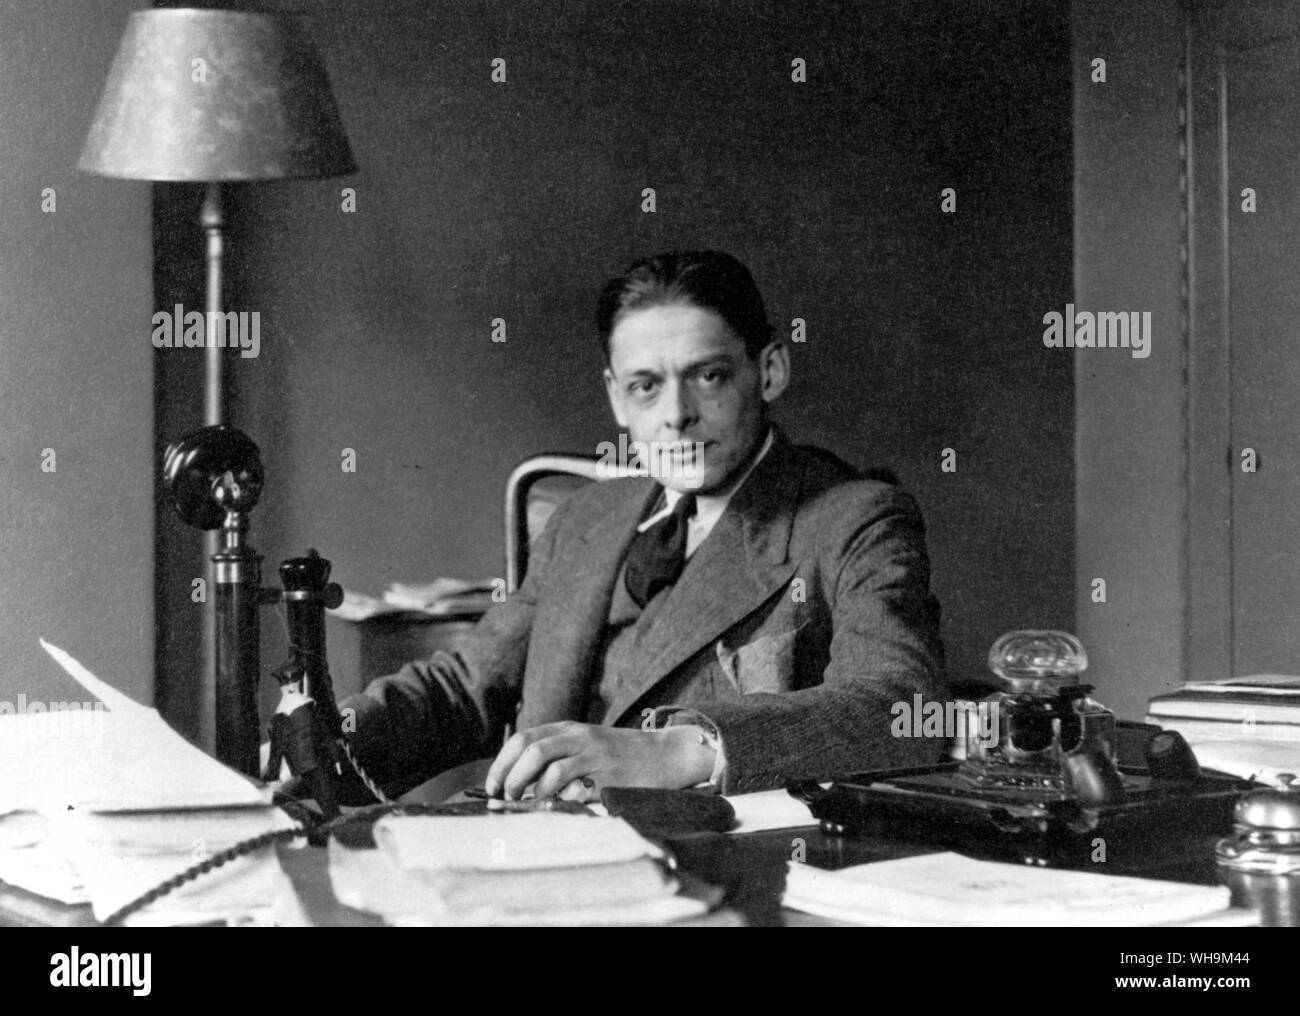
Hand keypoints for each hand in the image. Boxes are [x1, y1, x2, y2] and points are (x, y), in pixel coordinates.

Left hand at [484, 721, 715, 801]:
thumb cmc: (621, 755)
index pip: (523, 739)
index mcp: (569, 729)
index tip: (492, 785)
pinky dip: (556, 799)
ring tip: (526, 804)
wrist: (665, 755)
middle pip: (531, 750)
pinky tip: (554, 807)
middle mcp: (579, 737)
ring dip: (530, 790)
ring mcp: (594, 756)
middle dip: (510, 776)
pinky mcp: (608, 777)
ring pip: (549, 769)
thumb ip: (557, 754)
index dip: (501, 763)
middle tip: (504, 797)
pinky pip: (574, 788)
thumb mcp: (587, 744)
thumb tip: (518, 780)